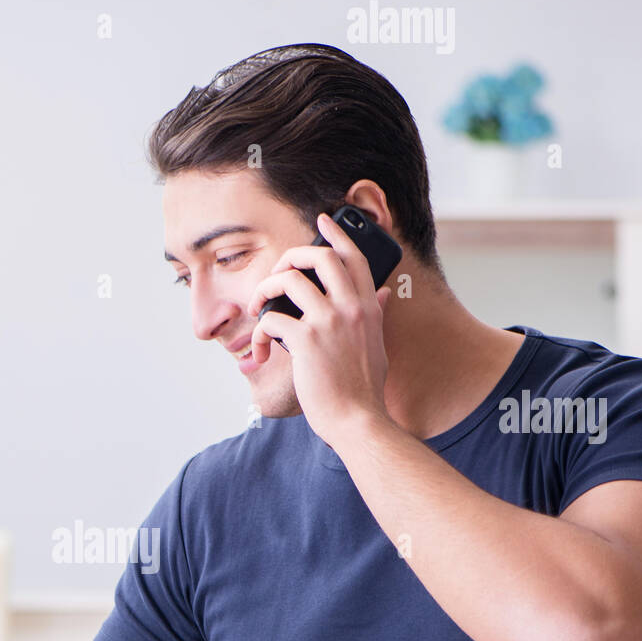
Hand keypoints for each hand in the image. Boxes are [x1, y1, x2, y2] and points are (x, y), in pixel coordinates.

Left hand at [247, 211, 393, 443]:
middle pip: (319, 255)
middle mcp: (351, 307)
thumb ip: (377, 315)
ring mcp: (329, 321)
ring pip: (288, 279)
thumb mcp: (377, 344)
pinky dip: (257, 334)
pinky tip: (259, 351)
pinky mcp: (306, 341)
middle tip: (276, 275)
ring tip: (257, 311)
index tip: (321, 220)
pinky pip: (270, 319)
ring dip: (264, 291)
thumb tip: (384, 294)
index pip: (354, 256)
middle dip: (290, 256)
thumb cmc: (363, 389)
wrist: (358, 420)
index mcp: (369, 306)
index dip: (336, 234)